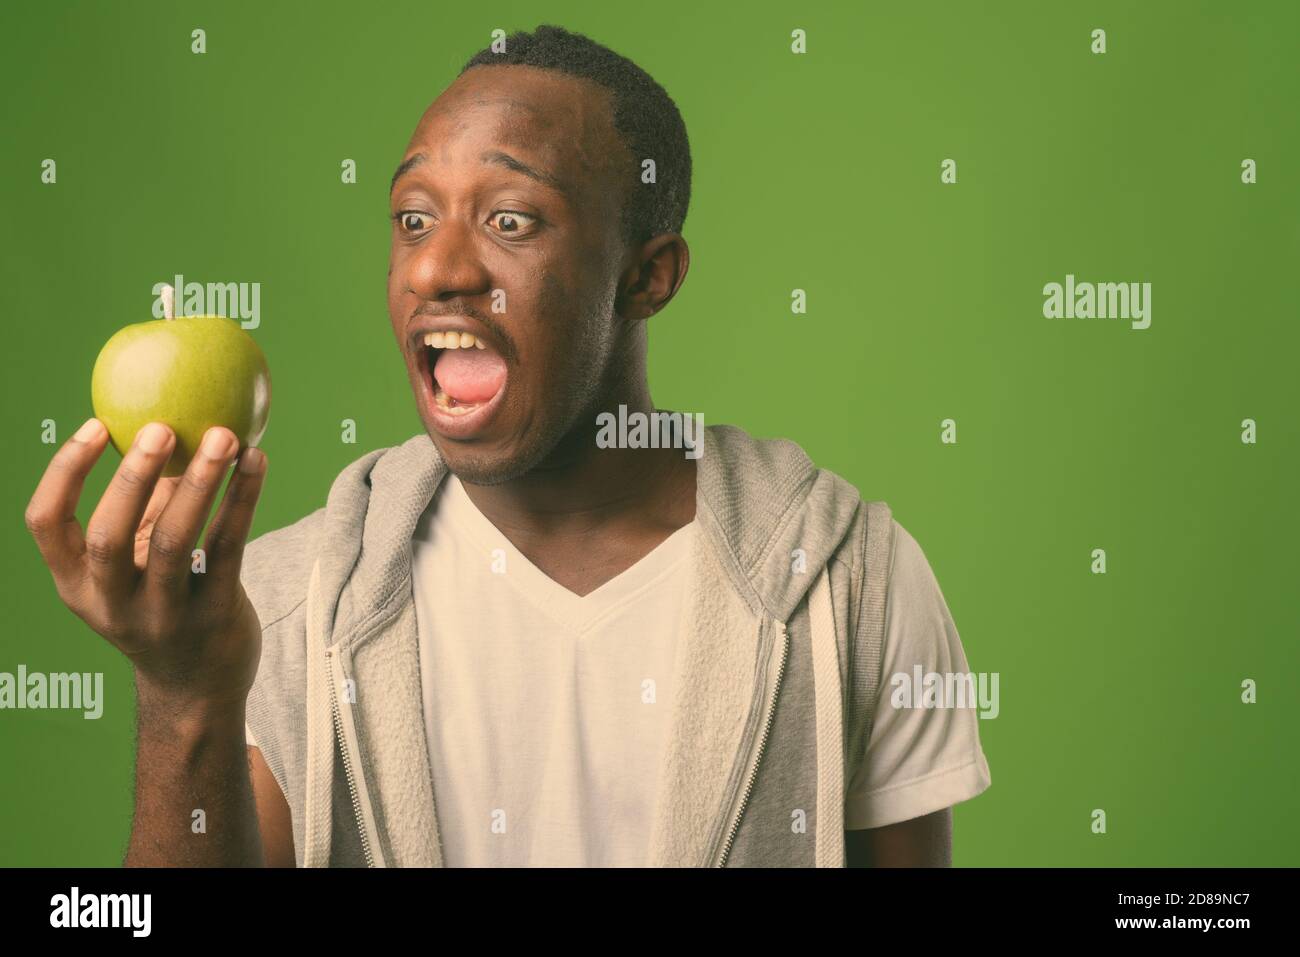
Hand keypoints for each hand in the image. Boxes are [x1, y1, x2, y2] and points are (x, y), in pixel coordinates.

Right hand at [24, 418, 268, 711]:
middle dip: (132, 478)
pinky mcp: (213, 617)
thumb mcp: (135, 564)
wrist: (198, 688)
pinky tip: (257, 461)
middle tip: (161, 425)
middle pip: (107, 535)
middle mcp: (110, 604)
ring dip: (201, 483)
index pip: (45, 524)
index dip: (64, 472)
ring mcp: (162, 616)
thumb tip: (170, 420)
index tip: (95, 425)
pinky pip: (227, 549)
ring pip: (173, 542)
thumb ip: (144, 505)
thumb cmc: (163, 602)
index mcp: (76, 585)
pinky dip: (242, 500)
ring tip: (225, 435)